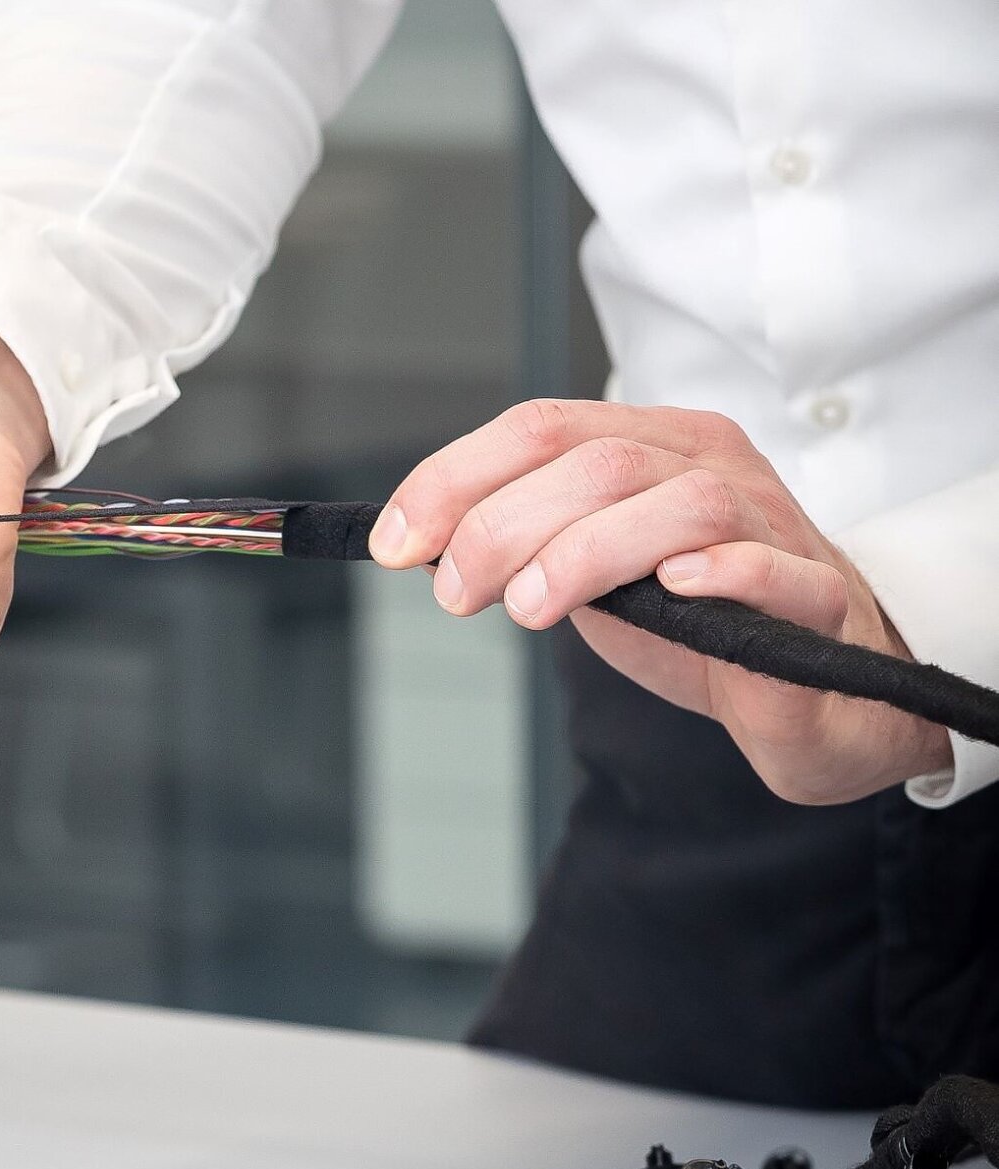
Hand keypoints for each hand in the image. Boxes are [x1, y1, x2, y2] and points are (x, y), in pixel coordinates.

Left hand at [369, 399, 951, 803]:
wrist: (814, 699)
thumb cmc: (699, 626)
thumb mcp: (590, 578)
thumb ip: (525, 550)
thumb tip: (425, 550)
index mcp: (652, 449)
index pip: (542, 429)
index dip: (455, 478)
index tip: (392, 544)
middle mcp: (712, 469)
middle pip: (599, 462)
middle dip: (504, 524)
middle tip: (456, 596)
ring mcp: (772, 529)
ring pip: (681, 504)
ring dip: (588, 550)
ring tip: (530, 606)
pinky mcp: (816, 600)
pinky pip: (776, 568)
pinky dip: (724, 570)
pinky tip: (674, 587)